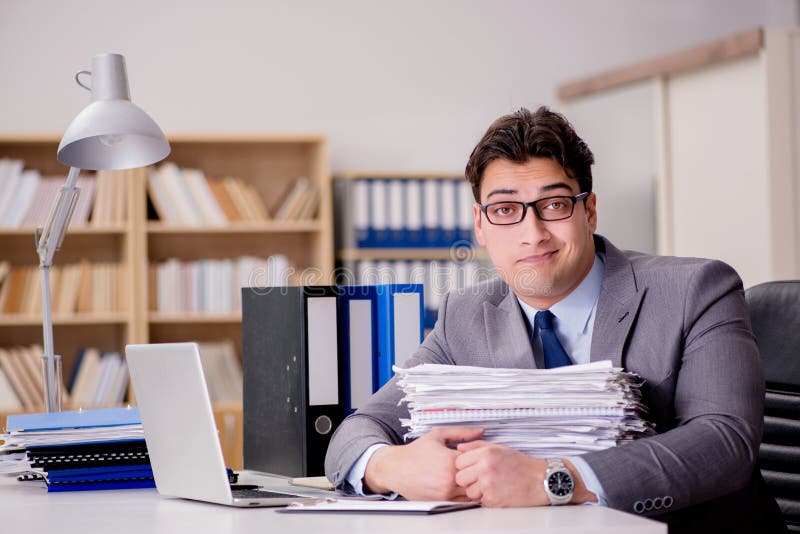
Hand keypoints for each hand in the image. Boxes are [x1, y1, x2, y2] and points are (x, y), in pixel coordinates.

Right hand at [363, 426, 484, 500]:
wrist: (395, 469)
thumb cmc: (415, 452)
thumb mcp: (438, 435)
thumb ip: (461, 432)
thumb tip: (480, 431)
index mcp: (450, 460)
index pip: (477, 459)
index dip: (478, 456)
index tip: (474, 453)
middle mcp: (449, 478)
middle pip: (476, 477)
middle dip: (476, 471)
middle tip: (472, 465)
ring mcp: (446, 492)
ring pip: (471, 491)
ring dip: (471, 483)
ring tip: (464, 474)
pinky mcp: (441, 502)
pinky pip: (462, 500)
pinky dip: (463, 493)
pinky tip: (457, 484)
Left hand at [455, 441, 548, 506]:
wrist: (540, 480)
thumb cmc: (522, 465)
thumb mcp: (500, 448)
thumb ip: (477, 446)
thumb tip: (459, 448)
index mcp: (486, 454)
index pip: (458, 462)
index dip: (464, 467)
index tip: (471, 469)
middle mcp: (485, 468)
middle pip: (460, 478)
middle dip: (468, 480)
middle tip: (480, 479)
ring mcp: (489, 485)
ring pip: (469, 492)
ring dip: (477, 492)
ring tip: (491, 486)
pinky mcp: (493, 500)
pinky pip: (481, 502)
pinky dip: (488, 499)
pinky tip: (499, 492)